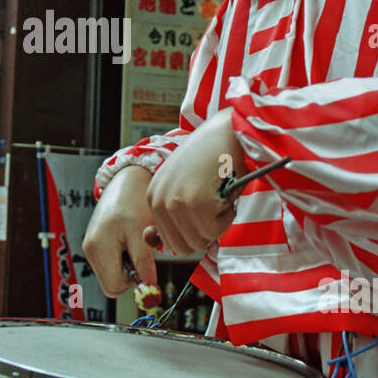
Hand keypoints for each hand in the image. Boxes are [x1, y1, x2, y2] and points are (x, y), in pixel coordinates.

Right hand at [81, 166, 156, 297]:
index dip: (133, 282)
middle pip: (110, 285)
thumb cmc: (135, 202)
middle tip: (139, 254)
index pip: (114, 287)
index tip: (145, 265)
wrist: (124, 181)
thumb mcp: (142, 232)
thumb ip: (143, 262)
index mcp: (99, 247)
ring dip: (125, 267)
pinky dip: (120, 259)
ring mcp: (89, 247)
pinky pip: (108, 265)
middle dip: (128, 276)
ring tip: (132, 244)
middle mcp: (89, 249)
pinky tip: (125, 241)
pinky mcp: (92, 244)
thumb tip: (149, 288)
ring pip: (110, 276)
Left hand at [145, 109, 244, 256]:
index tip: (203, 208)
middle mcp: (159, 200)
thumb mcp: (182, 187)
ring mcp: (176, 202)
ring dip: (217, 222)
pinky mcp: (195, 202)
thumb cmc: (210, 158)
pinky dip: (227, 215)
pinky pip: (215, 230)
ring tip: (217, 194)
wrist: (226, 131)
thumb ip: (169, 217)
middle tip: (212, 202)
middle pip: (184, 246)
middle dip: (205, 230)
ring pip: (201, 240)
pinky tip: (224, 191)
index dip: (195, 230)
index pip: (170, 241)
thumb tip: (150, 241)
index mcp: (153, 196)